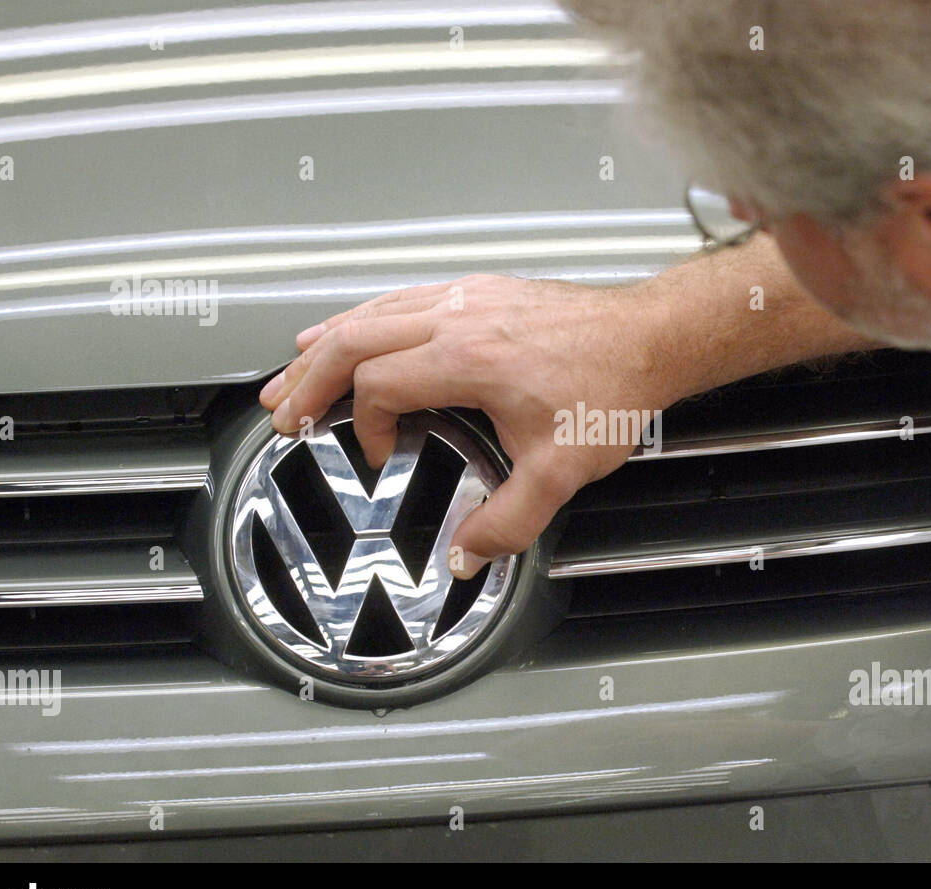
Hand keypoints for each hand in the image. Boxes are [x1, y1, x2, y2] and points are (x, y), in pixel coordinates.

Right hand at [259, 274, 679, 578]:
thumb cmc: (612, 389)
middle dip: (308, 378)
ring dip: (326, 344)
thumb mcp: (559, 471)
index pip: (379, 385)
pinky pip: (402, 299)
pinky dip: (364, 319)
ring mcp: (468, 297)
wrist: (651, 338)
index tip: (384, 458)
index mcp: (469, 358)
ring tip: (291, 371)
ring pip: (372, 311)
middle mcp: (460, 317)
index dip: (366, 427)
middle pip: (354, 338)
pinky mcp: (481, 291)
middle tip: (279, 411)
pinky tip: (353, 330)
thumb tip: (466, 555)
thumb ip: (508, 522)